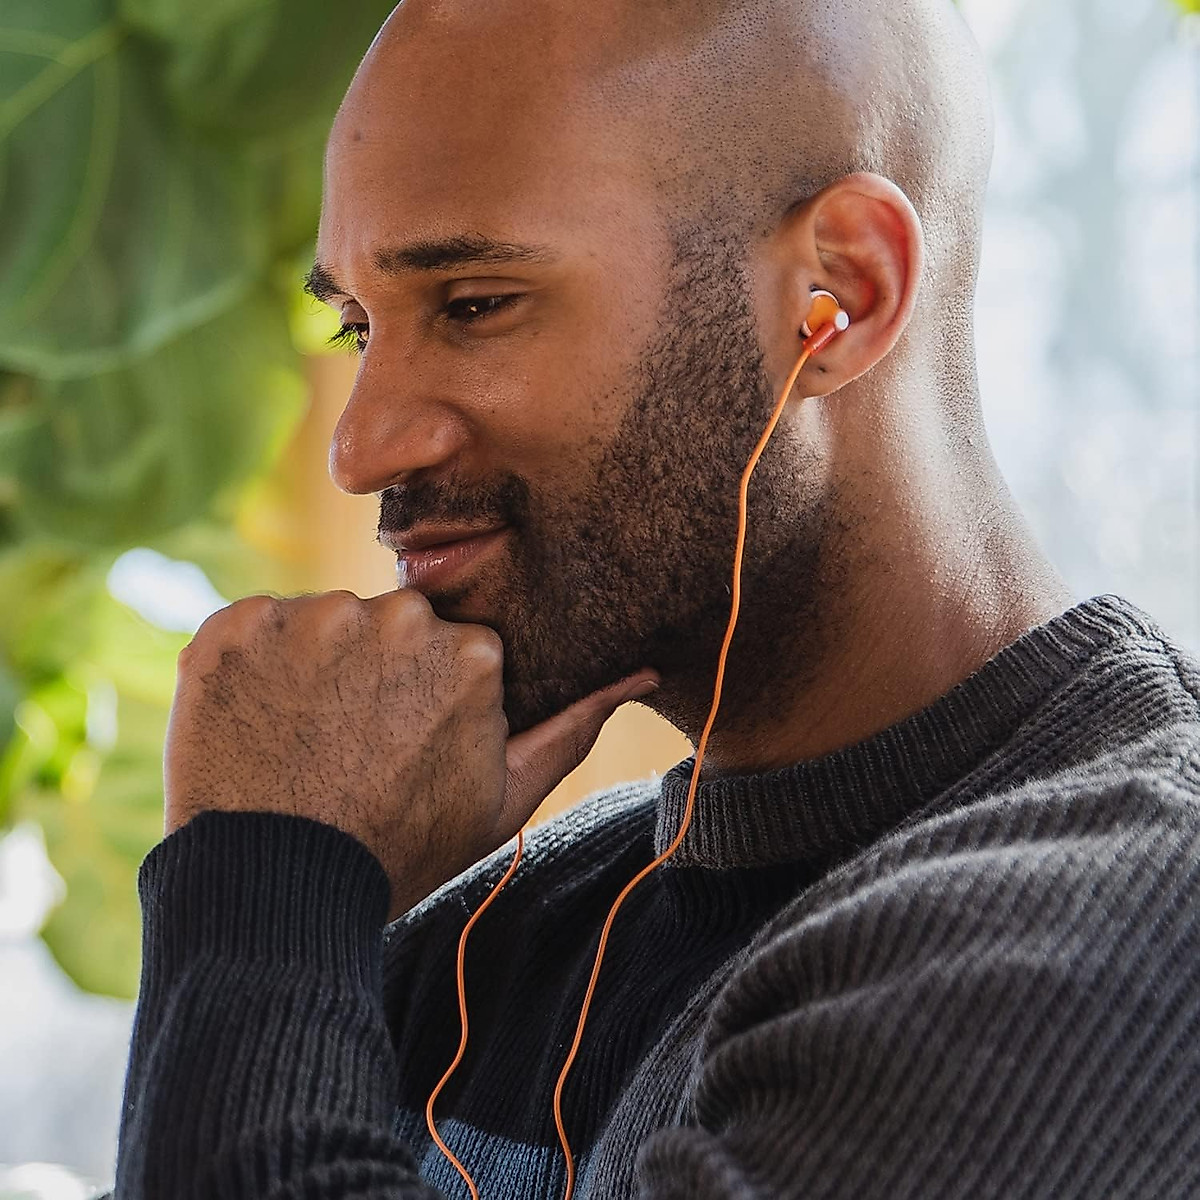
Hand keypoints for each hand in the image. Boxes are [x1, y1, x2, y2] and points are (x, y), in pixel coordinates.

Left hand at [164, 589, 656, 918]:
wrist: (276, 889)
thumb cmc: (402, 848)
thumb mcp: (504, 797)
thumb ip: (573, 725)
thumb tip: (641, 668)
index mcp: (471, 652)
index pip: (449, 646)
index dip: (425, 695)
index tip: (401, 741)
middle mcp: (397, 616)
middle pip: (389, 624)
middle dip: (375, 668)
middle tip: (350, 742)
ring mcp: (311, 618)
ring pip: (323, 621)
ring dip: (313, 664)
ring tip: (301, 738)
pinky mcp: (234, 626)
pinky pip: (253, 625)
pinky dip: (252, 664)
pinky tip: (256, 723)